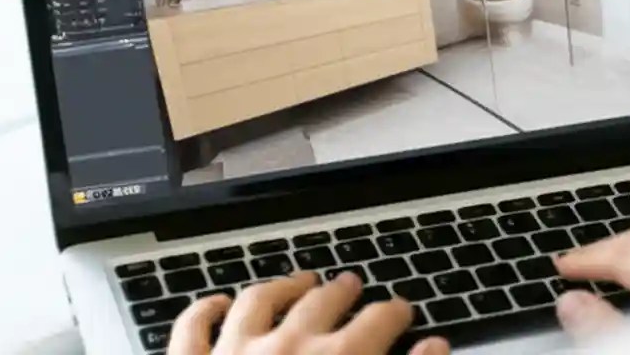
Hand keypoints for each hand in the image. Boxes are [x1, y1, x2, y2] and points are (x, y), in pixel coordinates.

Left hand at [168, 271, 448, 354]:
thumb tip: (436, 349)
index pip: (379, 321)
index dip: (394, 312)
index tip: (400, 310)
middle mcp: (288, 347)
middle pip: (322, 302)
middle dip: (341, 291)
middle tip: (351, 284)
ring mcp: (234, 352)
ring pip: (259, 300)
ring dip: (283, 285)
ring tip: (298, 281)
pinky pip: (193, 327)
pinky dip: (204, 309)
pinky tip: (216, 302)